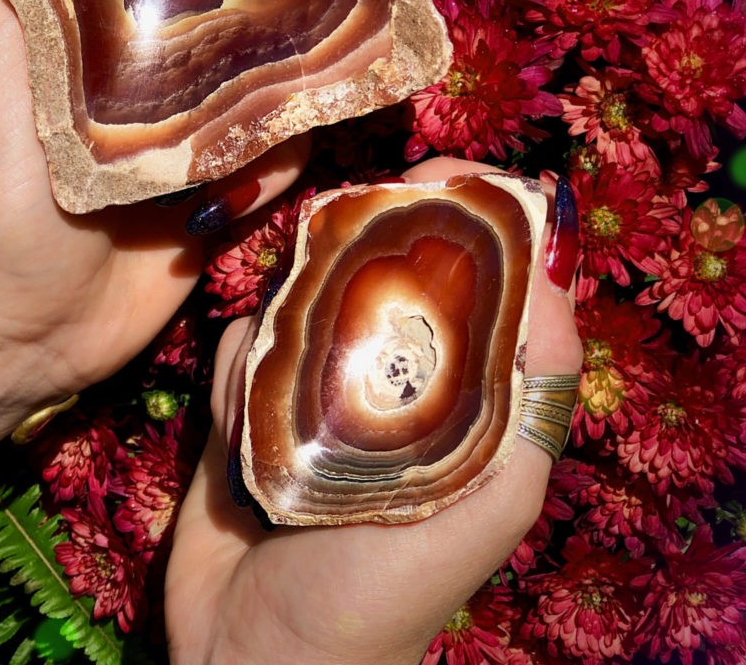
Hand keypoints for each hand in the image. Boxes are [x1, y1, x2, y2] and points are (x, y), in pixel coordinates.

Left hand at [0, 0, 309, 421]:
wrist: (21, 333)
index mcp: (84, 24)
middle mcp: (140, 66)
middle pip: (223, 4)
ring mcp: (184, 128)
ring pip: (266, 77)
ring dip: (287, 89)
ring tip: (292, 97)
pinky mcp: (215, 184)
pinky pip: (276, 153)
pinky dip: (275, 165)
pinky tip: (249, 188)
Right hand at [165, 158, 582, 664]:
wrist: (256, 661)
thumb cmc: (382, 593)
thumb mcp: (488, 504)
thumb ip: (532, 402)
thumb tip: (556, 281)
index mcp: (455, 396)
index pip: (471, 281)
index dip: (465, 217)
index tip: (439, 173)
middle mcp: (386, 381)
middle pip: (376, 272)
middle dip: (355, 248)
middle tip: (332, 236)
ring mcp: (308, 390)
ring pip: (295, 302)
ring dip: (281, 340)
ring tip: (273, 416)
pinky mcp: (244, 404)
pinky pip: (236, 349)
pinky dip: (234, 381)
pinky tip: (238, 445)